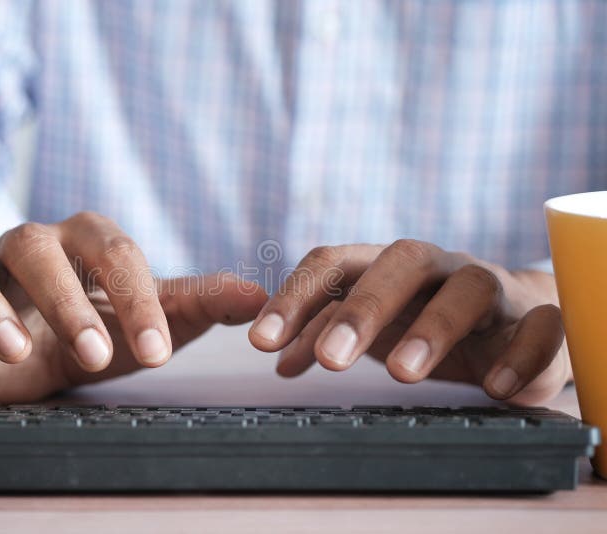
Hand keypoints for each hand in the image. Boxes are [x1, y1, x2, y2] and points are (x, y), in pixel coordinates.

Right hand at [0, 212, 267, 401]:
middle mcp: (25, 248)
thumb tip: (259, 298)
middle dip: (64, 298)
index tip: (158, 350)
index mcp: (83, 244)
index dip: (135, 296)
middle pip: (35, 244)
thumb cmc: (98, 329)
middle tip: (96, 354)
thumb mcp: (149, 320)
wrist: (35, 353)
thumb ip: (199, 304)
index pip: (113, 250)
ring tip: (11, 351)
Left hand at [248, 240, 571, 405]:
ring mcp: (490, 287)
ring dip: (432, 329)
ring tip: (401, 375)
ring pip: (466, 289)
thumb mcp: (375, 326)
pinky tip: (495, 390)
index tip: (260, 342)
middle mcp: (436, 266)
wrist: (515, 321)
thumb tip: (280, 361)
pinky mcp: (537, 319)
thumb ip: (325, 335)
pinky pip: (540, 328)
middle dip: (361, 309)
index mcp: (385, 264)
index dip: (296, 298)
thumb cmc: (427, 319)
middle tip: (331, 360)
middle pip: (397, 264)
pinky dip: (520, 356)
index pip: (334, 263)